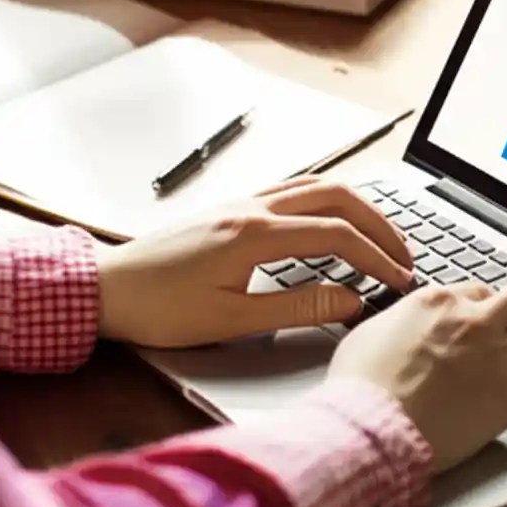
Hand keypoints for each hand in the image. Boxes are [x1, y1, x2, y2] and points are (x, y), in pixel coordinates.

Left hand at [95, 176, 413, 347]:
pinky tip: (337, 223)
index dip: (376, 258)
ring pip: (318, 186)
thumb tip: (352, 299)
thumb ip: (299, 307)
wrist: (102, 289)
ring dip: (358, 208)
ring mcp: (242, 202)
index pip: (337, 235)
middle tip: (404, 256)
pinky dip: (330, 202)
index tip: (399, 282)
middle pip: (338, 196)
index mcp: (254, 234)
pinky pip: (296, 190)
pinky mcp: (234, 208)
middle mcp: (252, 207)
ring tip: (382, 238)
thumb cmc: (159, 310)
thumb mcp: (232, 320)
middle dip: (380, 224)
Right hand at [328, 273, 506, 470]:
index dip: (483, 304)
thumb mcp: (366, 335)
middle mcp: (475, 320)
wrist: (372, 427)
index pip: (478, 290)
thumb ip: (395, 322)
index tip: (483, 315)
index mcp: (438, 302)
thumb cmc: (360, 389)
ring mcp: (500, 354)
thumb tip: (400, 325)